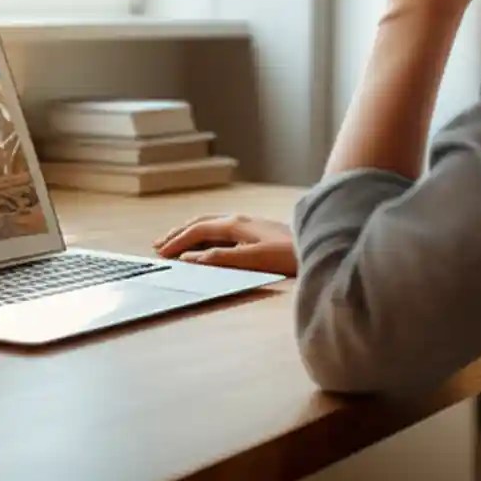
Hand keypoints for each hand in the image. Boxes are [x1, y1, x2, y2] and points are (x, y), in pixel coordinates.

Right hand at [153, 214, 296, 275]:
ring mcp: (247, 224)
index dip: (177, 242)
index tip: (161, 254)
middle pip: (200, 223)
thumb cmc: (289, 256)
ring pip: (210, 224)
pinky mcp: (255, 231)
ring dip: (190, 233)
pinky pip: (220, 230)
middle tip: (159, 245)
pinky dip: (204, 236)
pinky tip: (205, 244)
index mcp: (235, 224)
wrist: (321, 247)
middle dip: (178, 233)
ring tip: (176, 243)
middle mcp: (239, 220)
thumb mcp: (252, 260)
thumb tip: (188, 257)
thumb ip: (219, 258)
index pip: (197, 231)